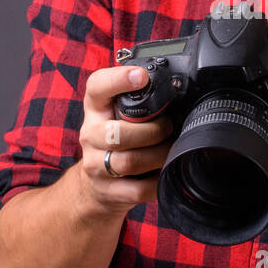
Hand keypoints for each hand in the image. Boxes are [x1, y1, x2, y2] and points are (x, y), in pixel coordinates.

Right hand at [76, 65, 174, 214]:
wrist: (94, 186)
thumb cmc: (114, 142)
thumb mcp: (118, 115)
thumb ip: (138, 101)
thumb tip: (176, 89)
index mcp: (96, 109)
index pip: (97, 87)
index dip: (118, 80)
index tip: (142, 76)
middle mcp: (91, 135)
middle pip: (118, 133)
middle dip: (153, 131)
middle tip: (169, 128)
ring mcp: (96, 165)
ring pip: (130, 161)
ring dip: (159, 155)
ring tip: (170, 150)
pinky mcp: (108, 191)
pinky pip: (138, 189)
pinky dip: (157, 182)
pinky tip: (163, 172)